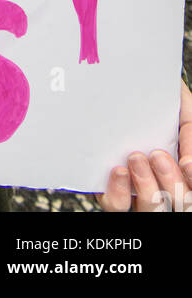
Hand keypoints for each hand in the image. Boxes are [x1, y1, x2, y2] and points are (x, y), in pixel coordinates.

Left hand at [99, 80, 191, 211]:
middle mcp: (164, 186)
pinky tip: (119, 171)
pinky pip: (116, 207)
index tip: (185, 162)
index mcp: (182, 171)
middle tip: (157, 155)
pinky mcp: (112, 190)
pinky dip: (119, 195)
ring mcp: (138, 191)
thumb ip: (189, 133)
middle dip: (170, 182)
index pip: (190, 193)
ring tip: (136, 157)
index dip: (190, 181)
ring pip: (149, 210)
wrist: (127, 87)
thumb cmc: (157, 103)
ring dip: (146, 187)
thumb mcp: (181, 111)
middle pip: (177, 205)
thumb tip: (188, 163)